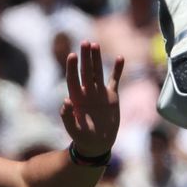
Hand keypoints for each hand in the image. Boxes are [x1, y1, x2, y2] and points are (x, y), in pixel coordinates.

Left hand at [61, 42, 123, 158]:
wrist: (97, 144)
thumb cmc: (82, 138)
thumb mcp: (73, 129)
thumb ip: (67, 116)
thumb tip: (66, 101)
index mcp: (77, 98)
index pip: (73, 79)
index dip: (72, 67)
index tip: (72, 55)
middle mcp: (87, 92)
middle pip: (85, 71)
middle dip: (85, 57)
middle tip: (85, 42)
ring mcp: (99, 93)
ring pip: (98, 72)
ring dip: (97, 59)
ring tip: (95, 45)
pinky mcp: (111, 96)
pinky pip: (114, 80)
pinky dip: (118, 70)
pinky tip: (120, 58)